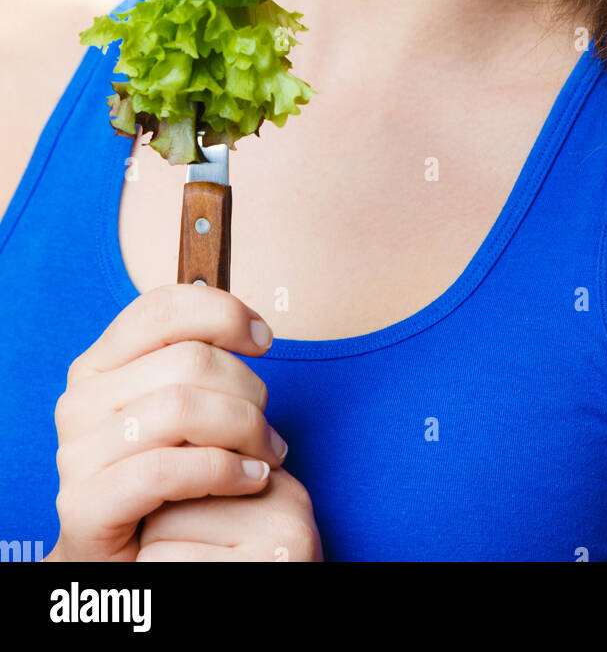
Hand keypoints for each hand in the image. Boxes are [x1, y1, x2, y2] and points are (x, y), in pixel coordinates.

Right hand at [46, 284, 288, 561]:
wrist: (121, 559)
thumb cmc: (162, 474)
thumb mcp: (176, 407)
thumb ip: (197, 364)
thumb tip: (254, 327)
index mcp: (98, 364)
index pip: (163, 308)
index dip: (223, 313)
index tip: (264, 339)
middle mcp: (80, 401)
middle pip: (188, 360)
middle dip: (248, 387)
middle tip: (270, 426)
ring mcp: (76, 453)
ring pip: (183, 409)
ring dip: (245, 430)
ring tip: (268, 455)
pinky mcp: (85, 504)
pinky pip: (168, 470)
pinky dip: (224, 471)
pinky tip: (252, 480)